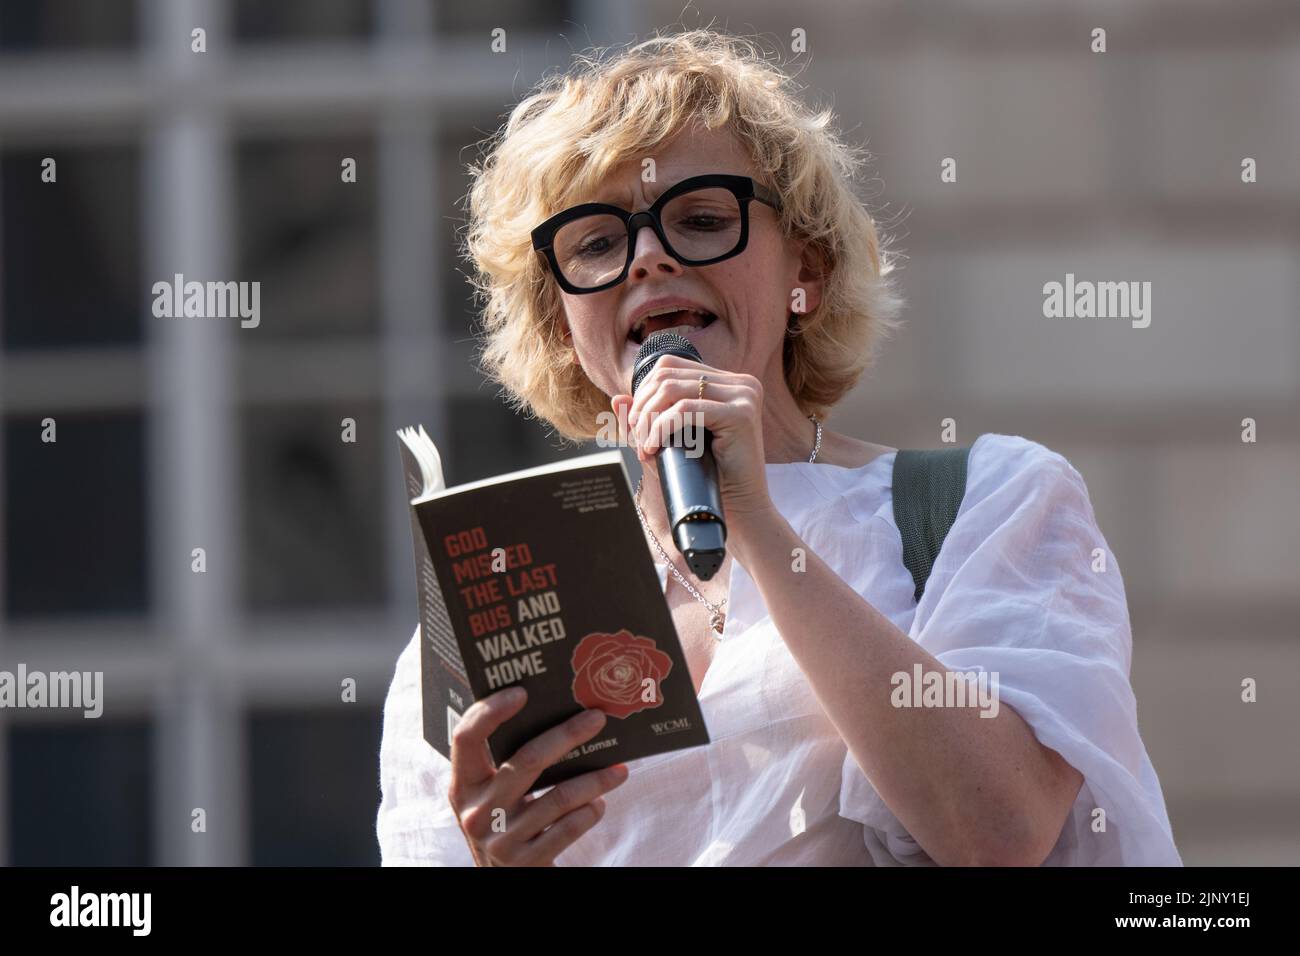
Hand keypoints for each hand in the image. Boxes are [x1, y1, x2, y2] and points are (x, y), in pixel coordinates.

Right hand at [447, 687, 628, 865]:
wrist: (503, 880)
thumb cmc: (505, 821)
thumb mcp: (492, 794)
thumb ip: (507, 762)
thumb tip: (556, 713)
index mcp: (462, 785)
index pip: (465, 738)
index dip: (490, 711)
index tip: (522, 692)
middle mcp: (476, 811)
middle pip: (527, 760)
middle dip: (568, 735)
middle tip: (597, 718)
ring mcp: (500, 839)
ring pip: (559, 797)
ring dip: (595, 781)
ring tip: (619, 770)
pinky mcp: (525, 862)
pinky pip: (568, 828)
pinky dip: (589, 813)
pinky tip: (599, 804)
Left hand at [613, 354, 771, 518]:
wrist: (740, 511)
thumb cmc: (706, 479)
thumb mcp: (670, 444)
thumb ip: (646, 420)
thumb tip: (617, 398)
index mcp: (728, 383)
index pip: (670, 366)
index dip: (644, 392)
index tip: (637, 426)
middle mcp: (740, 383)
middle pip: (667, 375)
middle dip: (642, 408)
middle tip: (638, 440)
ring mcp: (744, 396)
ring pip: (672, 389)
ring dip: (648, 420)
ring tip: (645, 446)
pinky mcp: (741, 415)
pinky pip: (685, 410)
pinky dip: (661, 428)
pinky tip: (653, 448)